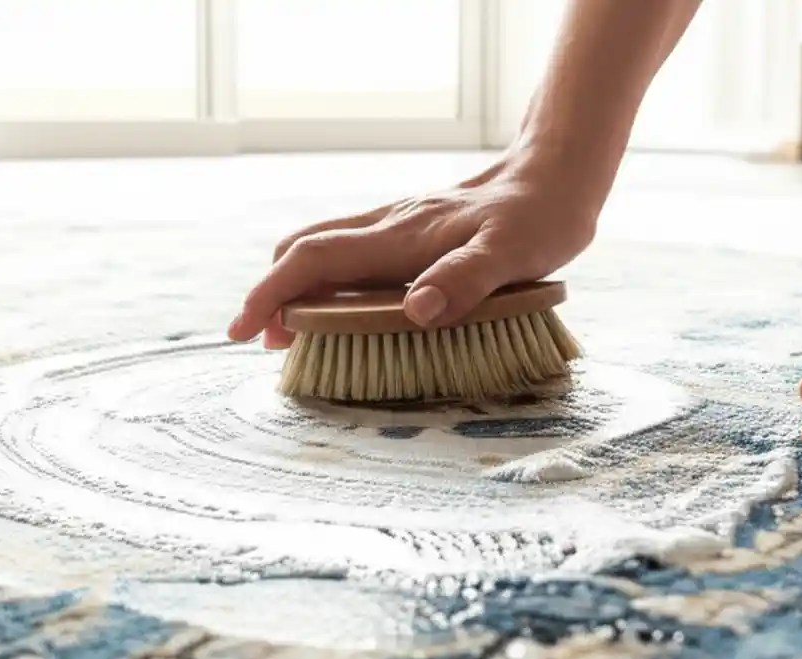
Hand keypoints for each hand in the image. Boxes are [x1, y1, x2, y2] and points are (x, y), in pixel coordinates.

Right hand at [226, 151, 605, 348]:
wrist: (557, 173)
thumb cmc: (539, 218)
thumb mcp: (513, 255)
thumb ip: (465, 281)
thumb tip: (416, 312)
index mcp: (399, 238)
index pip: (313, 260)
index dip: (272, 294)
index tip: (244, 330)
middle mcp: (387, 228)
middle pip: (304, 251)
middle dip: (272, 294)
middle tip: (264, 341)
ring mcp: (396, 227)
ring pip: (324, 249)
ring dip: (297, 287)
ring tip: (294, 330)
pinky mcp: (410, 232)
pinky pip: (351, 253)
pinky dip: (328, 280)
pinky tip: (346, 305)